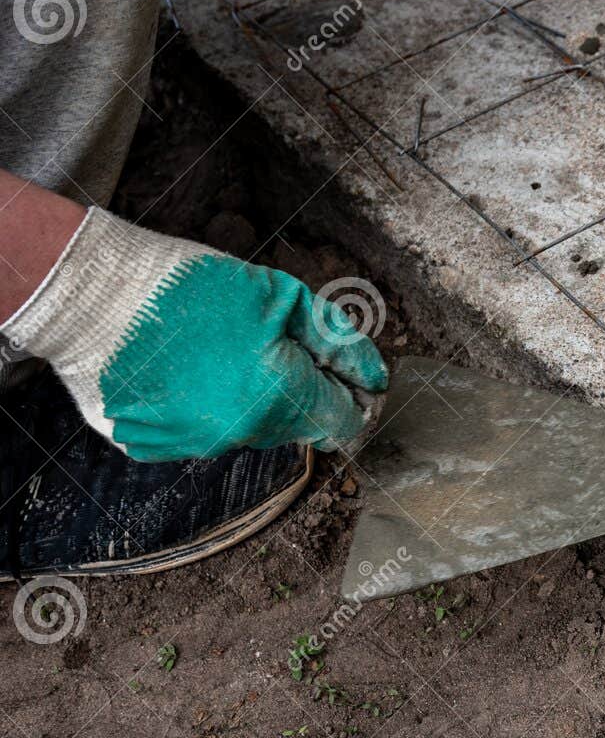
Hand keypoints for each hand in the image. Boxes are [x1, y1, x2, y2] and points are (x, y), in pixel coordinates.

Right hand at [1, 208, 386, 461]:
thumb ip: (338, 342)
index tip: (342, 374)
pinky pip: (198, 433)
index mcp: (280, 396)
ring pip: (247, 431)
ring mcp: (195, 447)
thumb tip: (376, 377)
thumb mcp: (281, 297)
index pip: (343, 422)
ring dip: (248, 399)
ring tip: (216, 352)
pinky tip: (181, 371)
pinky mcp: (153, 449)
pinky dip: (200, 407)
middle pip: (295, 425)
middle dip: (297, 391)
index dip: (351, 396)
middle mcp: (241, 435)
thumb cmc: (193, 288)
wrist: (95, 294)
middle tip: (267, 345)